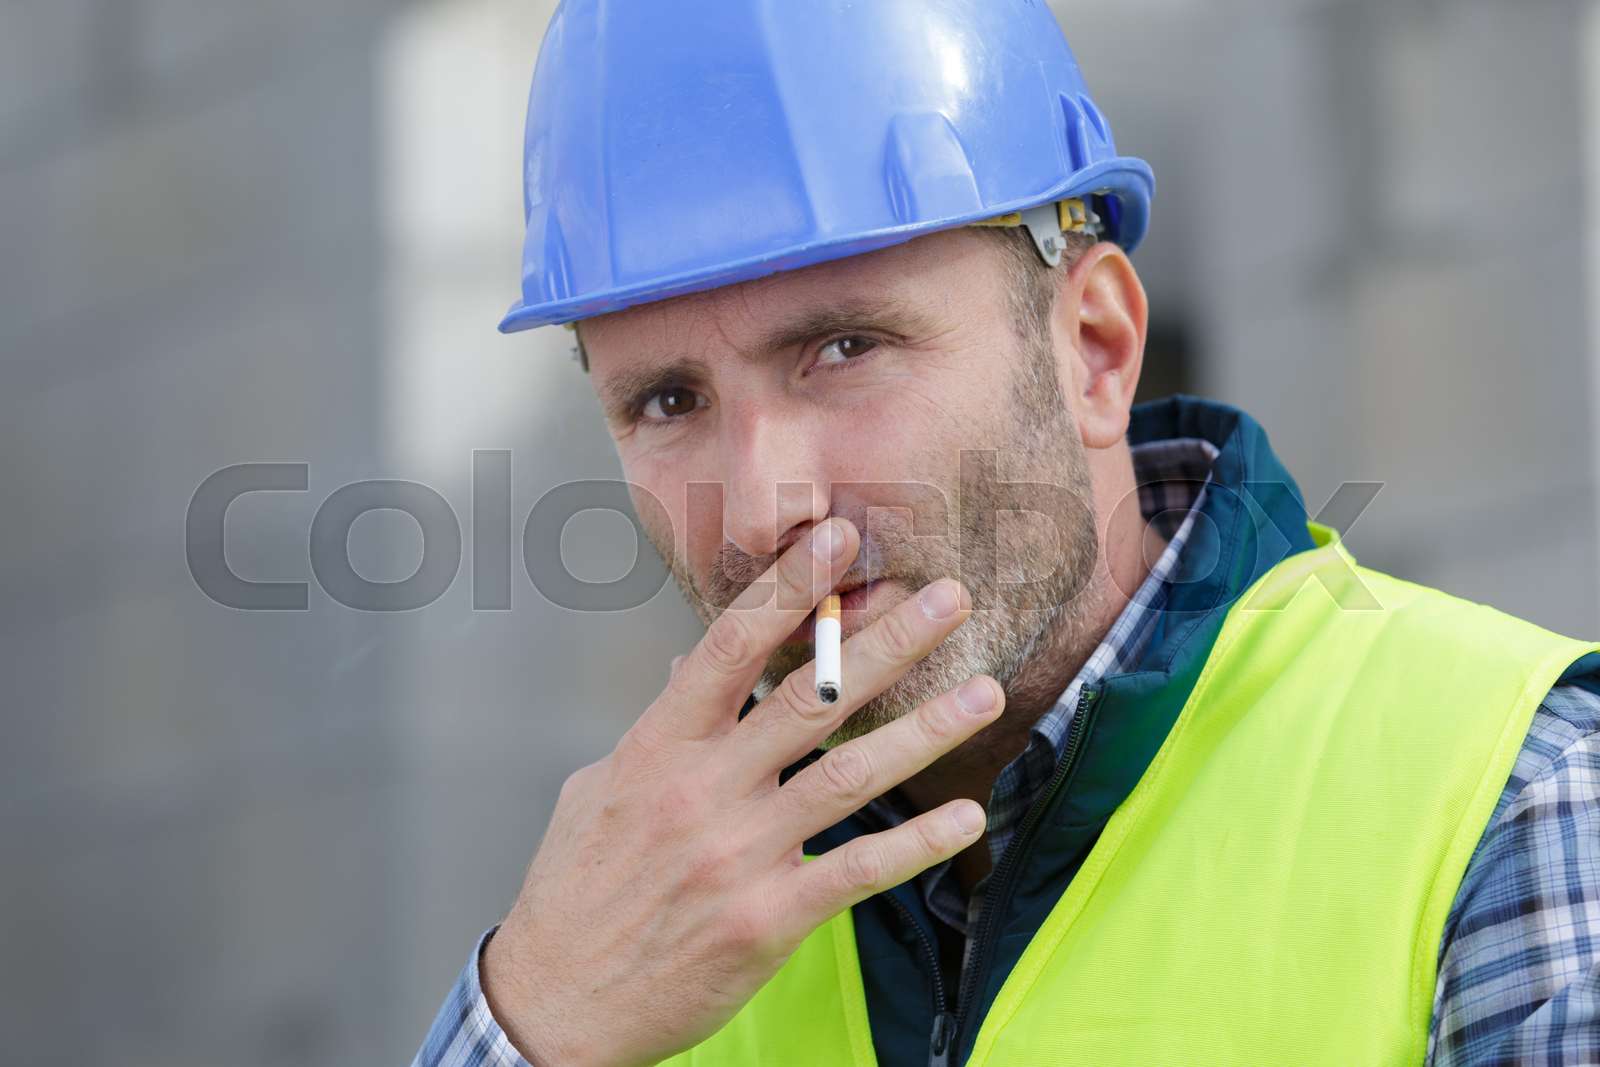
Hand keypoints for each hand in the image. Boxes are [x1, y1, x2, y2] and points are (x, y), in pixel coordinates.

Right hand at [481, 517, 1004, 1066]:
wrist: (558, 1001)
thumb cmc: (576, 890)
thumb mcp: (600, 790)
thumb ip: (658, 727)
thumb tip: (690, 664)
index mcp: (657, 747)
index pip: (730, 646)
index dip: (788, 587)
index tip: (838, 536)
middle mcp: (703, 791)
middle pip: (809, 698)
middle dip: (886, 641)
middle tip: (950, 598)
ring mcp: (738, 855)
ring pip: (848, 778)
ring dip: (924, 731)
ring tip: (985, 694)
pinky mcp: (767, 919)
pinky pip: (857, 872)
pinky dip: (916, 845)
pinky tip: (966, 817)